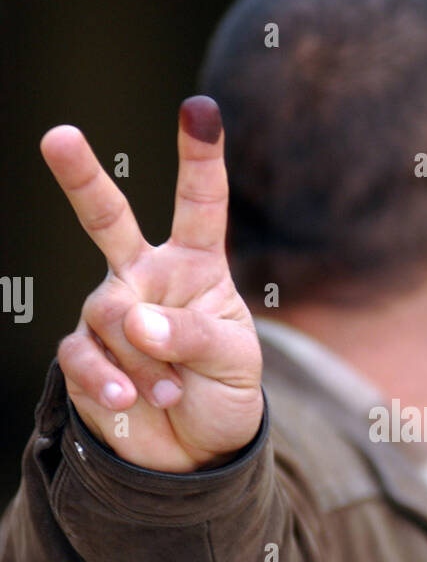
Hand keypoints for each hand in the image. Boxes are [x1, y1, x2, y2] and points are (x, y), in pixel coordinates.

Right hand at [41, 97, 262, 472]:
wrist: (196, 452)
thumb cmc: (224, 392)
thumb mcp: (234, 362)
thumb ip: (193, 333)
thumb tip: (134, 318)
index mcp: (196, 266)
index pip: (199, 203)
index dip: (199, 156)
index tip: (200, 108)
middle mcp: (146, 278)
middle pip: (108, 218)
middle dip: (82, 177)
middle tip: (58, 136)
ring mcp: (111, 315)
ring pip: (110, 314)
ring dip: (143, 358)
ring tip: (169, 392)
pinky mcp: (85, 356)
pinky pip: (83, 356)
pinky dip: (108, 380)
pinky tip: (129, 401)